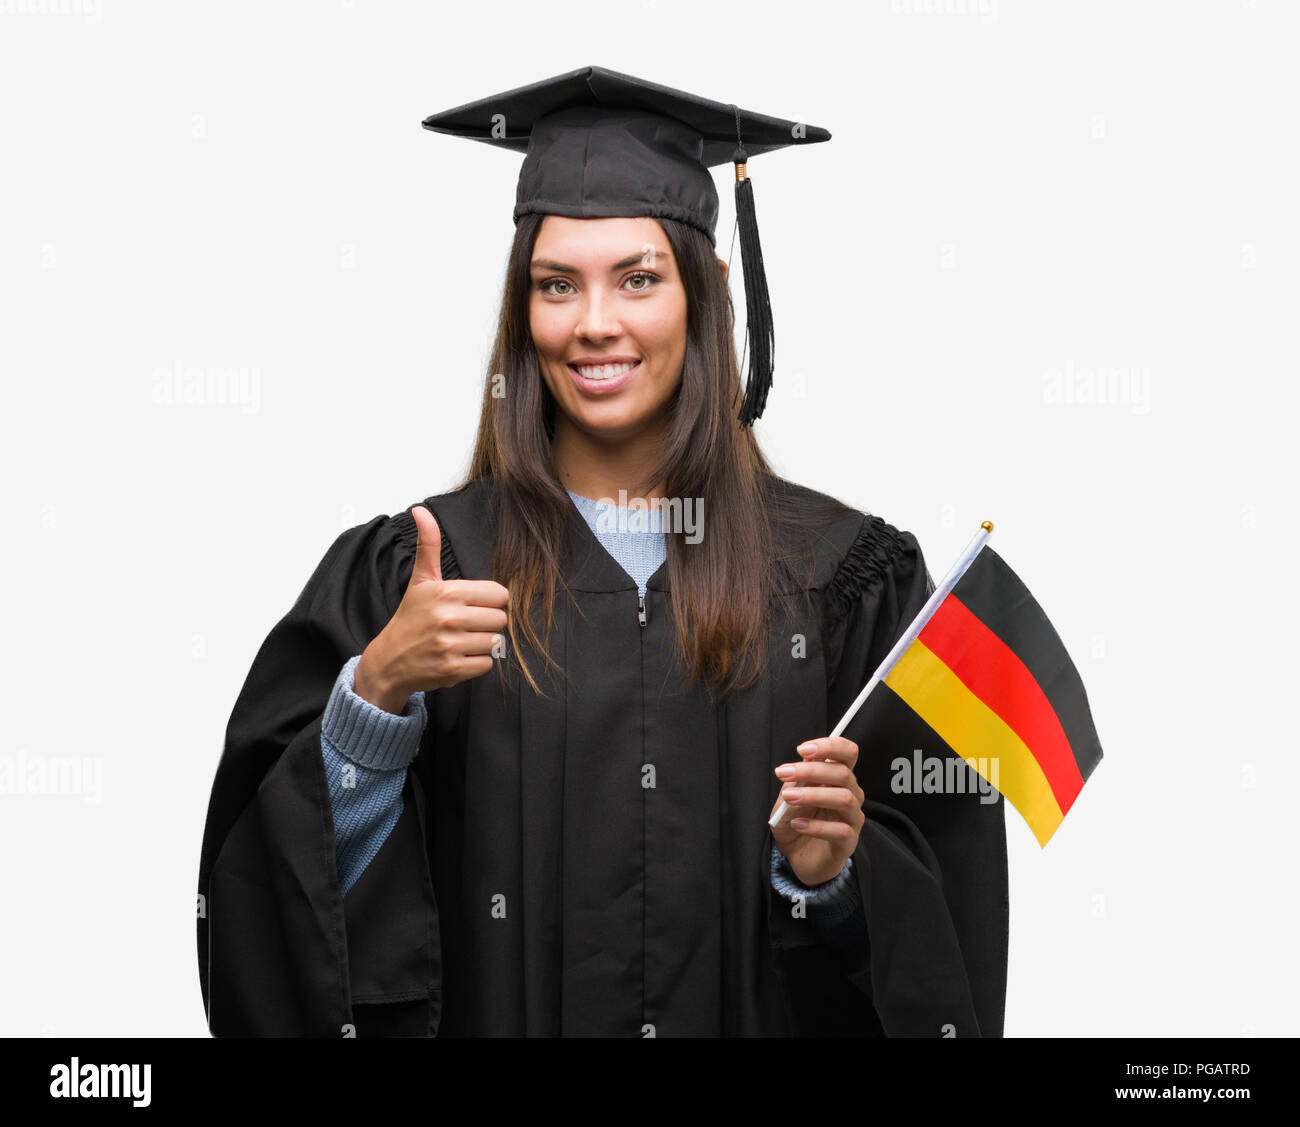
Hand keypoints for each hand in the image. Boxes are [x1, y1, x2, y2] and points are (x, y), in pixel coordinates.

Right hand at [354, 505, 509, 712]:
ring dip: (482, 643)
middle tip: (464, 625)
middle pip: (500, 618)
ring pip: (496, 642)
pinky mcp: (453, 669)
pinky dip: (476, 663)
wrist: (388, 661)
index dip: (489, 601)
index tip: (471, 605)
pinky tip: (457, 657)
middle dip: (486, 623)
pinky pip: (487, 664)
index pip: (499, 594)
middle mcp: (449, 617)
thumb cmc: (410, 618)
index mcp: (447, 592)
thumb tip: (421, 511)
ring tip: (460, 641)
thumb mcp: (420, 580)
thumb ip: (429, 545)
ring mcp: (451, 645)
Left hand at [768, 736, 865, 886]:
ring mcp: (852, 818)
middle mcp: (851, 794)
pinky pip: (840, 830)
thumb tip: (803, 759)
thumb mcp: (791, 795)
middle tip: (783, 773)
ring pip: (844, 798)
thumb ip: (798, 779)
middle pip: (843, 773)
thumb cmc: (797, 820)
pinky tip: (797, 824)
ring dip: (813, 795)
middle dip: (811, 770)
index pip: (847, 752)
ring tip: (788, 798)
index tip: (802, 749)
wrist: (798, 855)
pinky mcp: (849, 842)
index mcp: (839, 778)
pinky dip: (815, 826)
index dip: (829, 746)